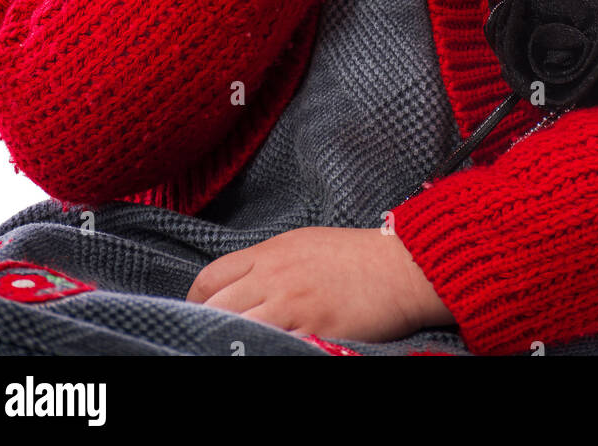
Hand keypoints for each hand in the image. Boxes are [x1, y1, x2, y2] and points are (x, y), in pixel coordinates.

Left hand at [185, 225, 455, 342]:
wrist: (401, 266)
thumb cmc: (357, 255)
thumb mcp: (304, 244)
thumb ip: (269, 262)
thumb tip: (242, 285)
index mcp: (270, 252)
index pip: (211, 277)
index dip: (195, 301)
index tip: (196, 315)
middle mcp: (274, 276)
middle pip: (216, 307)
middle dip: (205, 326)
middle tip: (208, 339)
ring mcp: (292, 304)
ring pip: (236, 329)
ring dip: (230, 341)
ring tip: (233, 349)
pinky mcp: (313, 328)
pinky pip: (272, 345)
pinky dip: (262, 351)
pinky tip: (262, 353)